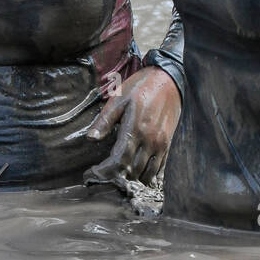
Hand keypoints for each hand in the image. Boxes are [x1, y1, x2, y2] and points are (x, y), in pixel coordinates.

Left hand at [82, 66, 180, 189]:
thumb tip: (91, 139)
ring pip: (147, 173)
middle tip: (102, 177)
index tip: (92, 174)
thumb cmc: (140, 87)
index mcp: (135, 129)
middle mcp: (150, 140)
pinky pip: (160, 167)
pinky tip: (140, 179)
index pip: (119, 161)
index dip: (105, 172)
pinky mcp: (168, 143)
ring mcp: (161, 144)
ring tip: (119, 178)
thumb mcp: (118, 99)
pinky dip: (150, 177)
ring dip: (133, 179)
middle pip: (132, 171)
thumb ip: (104, 121)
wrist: (169, 79)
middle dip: (116, 177)